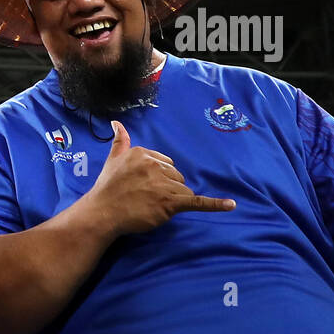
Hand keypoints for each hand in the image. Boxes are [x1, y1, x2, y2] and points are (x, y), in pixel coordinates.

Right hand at [83, 121, 234, 237]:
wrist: (102, 212)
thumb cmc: (107, 188)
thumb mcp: (113, 159)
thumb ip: (120, 140)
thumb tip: (116, 122)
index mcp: (145, 154)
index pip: (166, 164)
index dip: (159, 178)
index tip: (145, 187)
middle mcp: (155, 166)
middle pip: (176, 177)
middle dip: (167, 188)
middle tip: (146, 199)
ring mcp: (164, 185)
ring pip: (182, 191)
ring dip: (173, 200)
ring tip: (151, 207)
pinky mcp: (171, 203)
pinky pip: (197, 202)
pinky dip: (215, 204)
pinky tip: (230, 205)